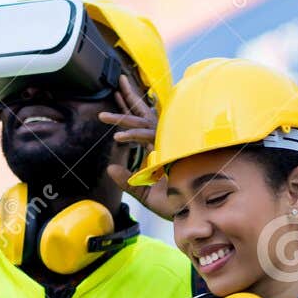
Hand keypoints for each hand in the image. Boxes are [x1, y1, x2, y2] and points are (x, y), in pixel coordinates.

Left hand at [101, 76, 172, 219]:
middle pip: (145, 114)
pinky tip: (117, 139)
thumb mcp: (143, 193)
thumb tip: (109, 167)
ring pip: (144, 124)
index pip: (141, 125)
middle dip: (131, 96)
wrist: (195, 216)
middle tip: (118, 80)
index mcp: (160, 148)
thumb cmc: (176, 205)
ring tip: (102, 116)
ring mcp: (170, 145)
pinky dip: (133, 137)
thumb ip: (126, 181)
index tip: (118, 96)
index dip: (129, 110)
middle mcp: (166, 142)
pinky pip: (149, 139)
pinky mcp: (172, 151)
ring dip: (122, 119)